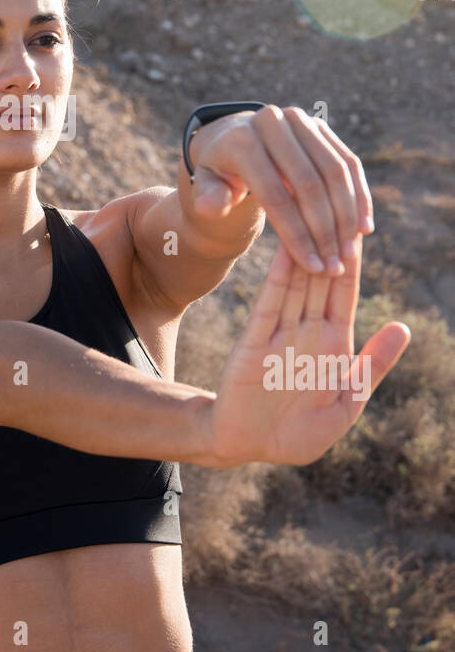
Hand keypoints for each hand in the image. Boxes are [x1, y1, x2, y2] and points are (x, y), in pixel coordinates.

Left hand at [189, 104, 374, 275]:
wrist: (230, 141)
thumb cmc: (217, 174)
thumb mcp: (204, 186)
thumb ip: (206, 198)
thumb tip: (212, 207)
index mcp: (241, 140)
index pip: (273, 193)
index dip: (295, 234)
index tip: (311, 266)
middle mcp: (273, 122)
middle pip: (308, 183)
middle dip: (325, 230)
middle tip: (335, 265)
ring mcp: (301, 120)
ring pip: (335, 172)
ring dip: (347, 216)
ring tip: (349, 253)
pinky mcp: (321, 127)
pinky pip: (348, 164)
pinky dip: (359, 196)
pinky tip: (363, 228)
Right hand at [205, 233, 410, 467]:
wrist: (247, 447)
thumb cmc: (298, 434)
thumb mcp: (346, 403)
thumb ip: (373, 365)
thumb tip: (402, 326)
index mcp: (332, 344)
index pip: (345, 294)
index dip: (353, 265)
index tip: (360, 230)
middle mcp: (306, 331)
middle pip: (322, 280)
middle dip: (330, 246)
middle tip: (336, 204)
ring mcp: (279, 333)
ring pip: (297, 284)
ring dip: (306, 252)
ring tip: (312, 214)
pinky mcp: (254, 341)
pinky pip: (270, 304)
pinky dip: (280, 278)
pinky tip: (287, 251)